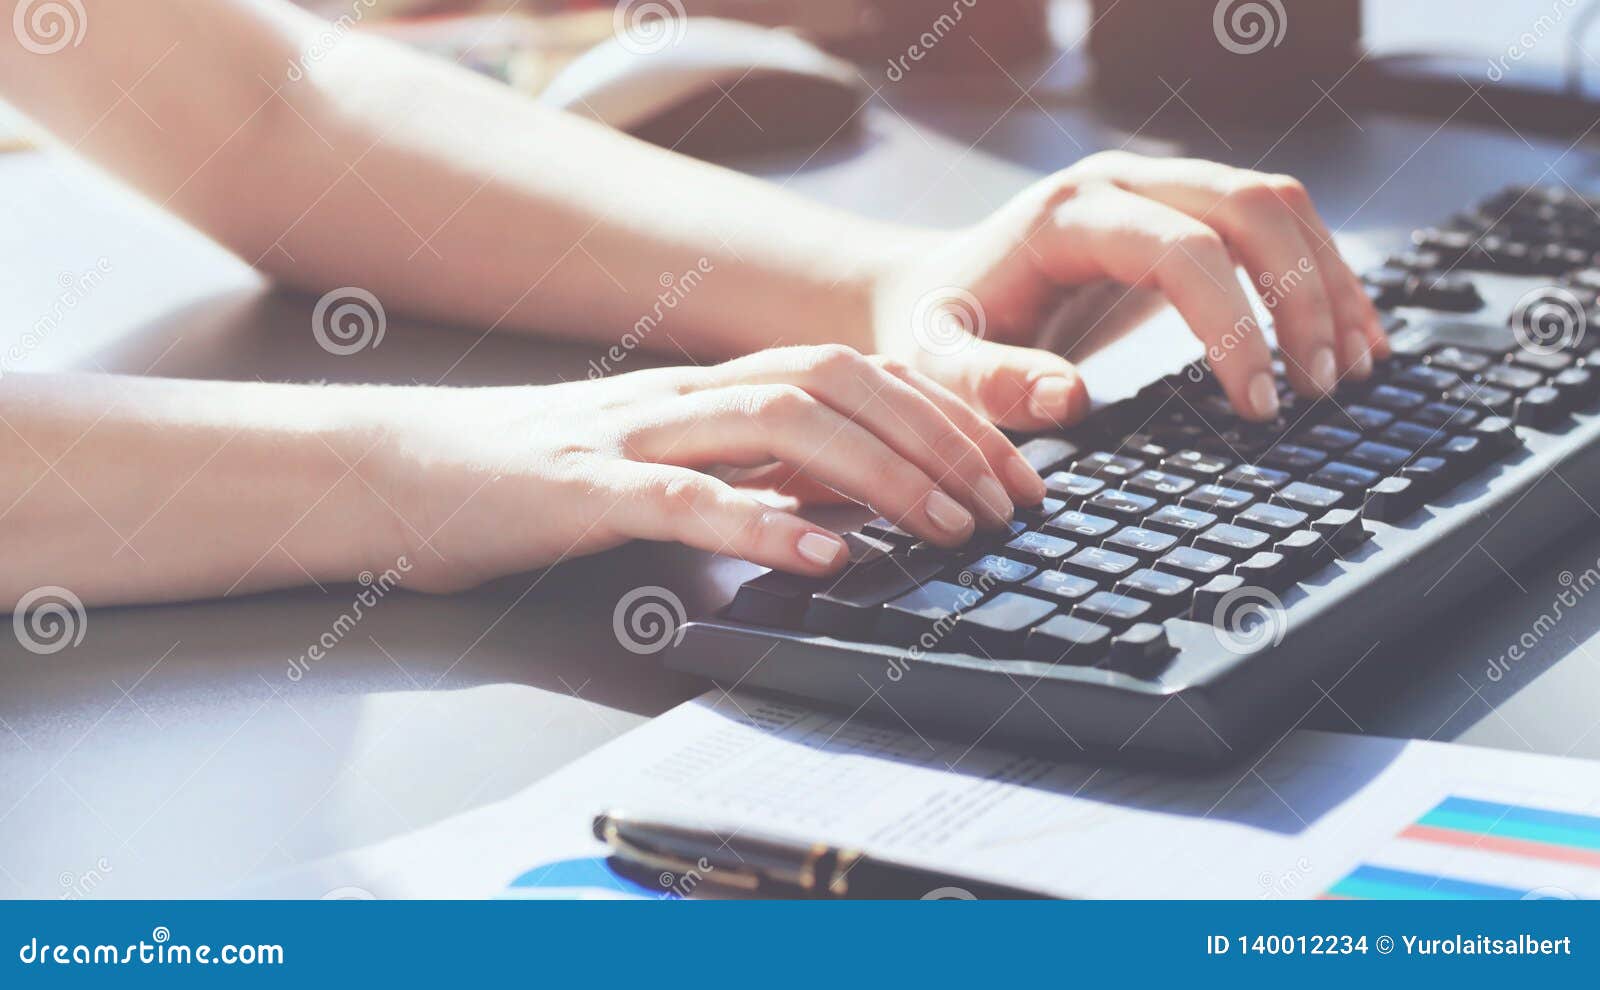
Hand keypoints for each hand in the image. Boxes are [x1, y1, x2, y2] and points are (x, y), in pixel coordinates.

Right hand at [373, 345, 1045, 589]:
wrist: (398, 470)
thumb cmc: (533, 476)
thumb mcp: (665, 468)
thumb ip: (750, 476)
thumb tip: (847, 506)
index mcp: (708, 389)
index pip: (854, 374)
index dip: (944, 416)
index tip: (1011, 473)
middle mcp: (683, 396)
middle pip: (837, 383)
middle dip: (938, 439)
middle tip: (1006, 504)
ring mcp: (632, 436)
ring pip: (779, 424)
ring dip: (879, 475)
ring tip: (944, 528)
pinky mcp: (582, 490)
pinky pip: (684, 499)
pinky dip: (763, 525)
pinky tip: (825, 558)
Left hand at [870, 151, 1387, 429]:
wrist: (928, 295)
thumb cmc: (933, 334)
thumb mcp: (939, 370)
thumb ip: (991, 385)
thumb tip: (1068, 398)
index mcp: (1067, 215)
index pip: (1183, 249)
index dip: (1234, 323)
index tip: (1259, 403)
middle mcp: (1120, 184)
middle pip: (1250, 207)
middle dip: (1301, 296)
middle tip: (1322, 387)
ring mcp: (1155, 191)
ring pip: (1276, 205)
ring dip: (1327, 281)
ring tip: (1354, 369)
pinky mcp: (1180, 218)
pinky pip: (1271, 226)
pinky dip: (1318, 275)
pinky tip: (1347, 337)